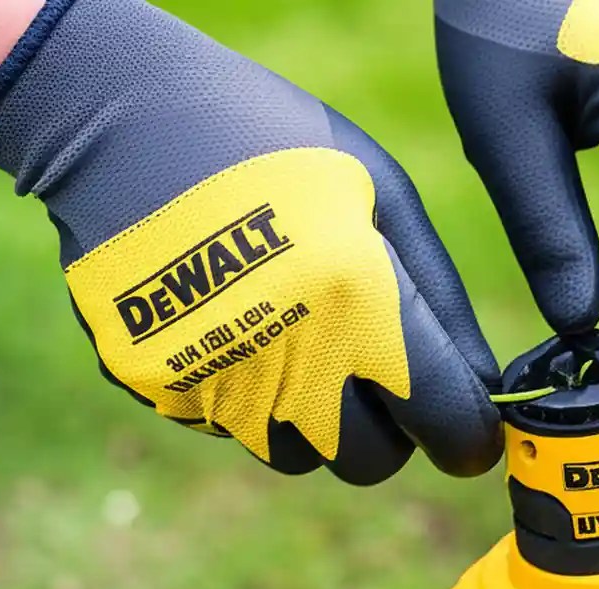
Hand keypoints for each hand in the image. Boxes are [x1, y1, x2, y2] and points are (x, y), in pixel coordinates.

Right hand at [0, 0, 502, 484]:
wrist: (116, 116)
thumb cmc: (274, 143)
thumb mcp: (381, 190)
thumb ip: (441, 296)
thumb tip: (482, 389)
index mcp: (357, 295)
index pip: (442, 418)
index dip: (469, 439)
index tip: (471, 434)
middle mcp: (286, 353)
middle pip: (369, 462)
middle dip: (389, 432)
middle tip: (376, 372)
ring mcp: (211, 376)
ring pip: (298, 458)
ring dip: (317, 421)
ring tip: (300, 336)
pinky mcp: (154, 386)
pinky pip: (228, 429)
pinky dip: (251, 399)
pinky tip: (239, 326)